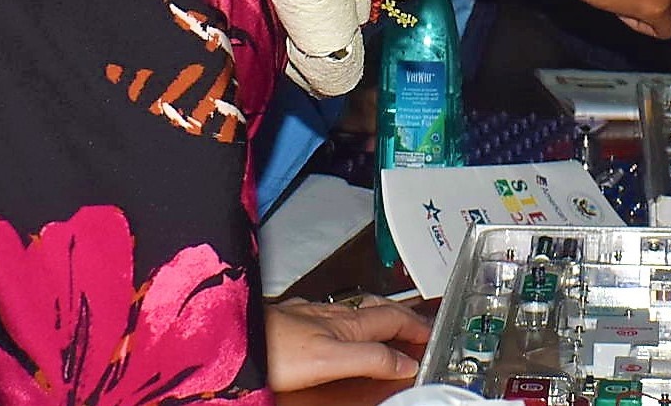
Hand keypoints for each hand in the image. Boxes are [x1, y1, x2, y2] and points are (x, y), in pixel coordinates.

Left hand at [264, 297, 428, 392]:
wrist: (238, 340)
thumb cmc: (275, 350)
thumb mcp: (331, 360)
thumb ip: (371, 358)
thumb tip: (404, 362)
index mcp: (348, 323)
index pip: (394, 320)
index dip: (416, 326)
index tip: (432, 333)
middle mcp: (333, 314)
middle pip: (379, 309)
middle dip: (403, 314)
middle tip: (418, 324)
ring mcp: (312, 315)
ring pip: (356, 309)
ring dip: (378, 312)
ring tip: (389, 319)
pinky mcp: (292, 320)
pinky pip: (330, 314)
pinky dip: (347, 317)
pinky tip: (337, 320)